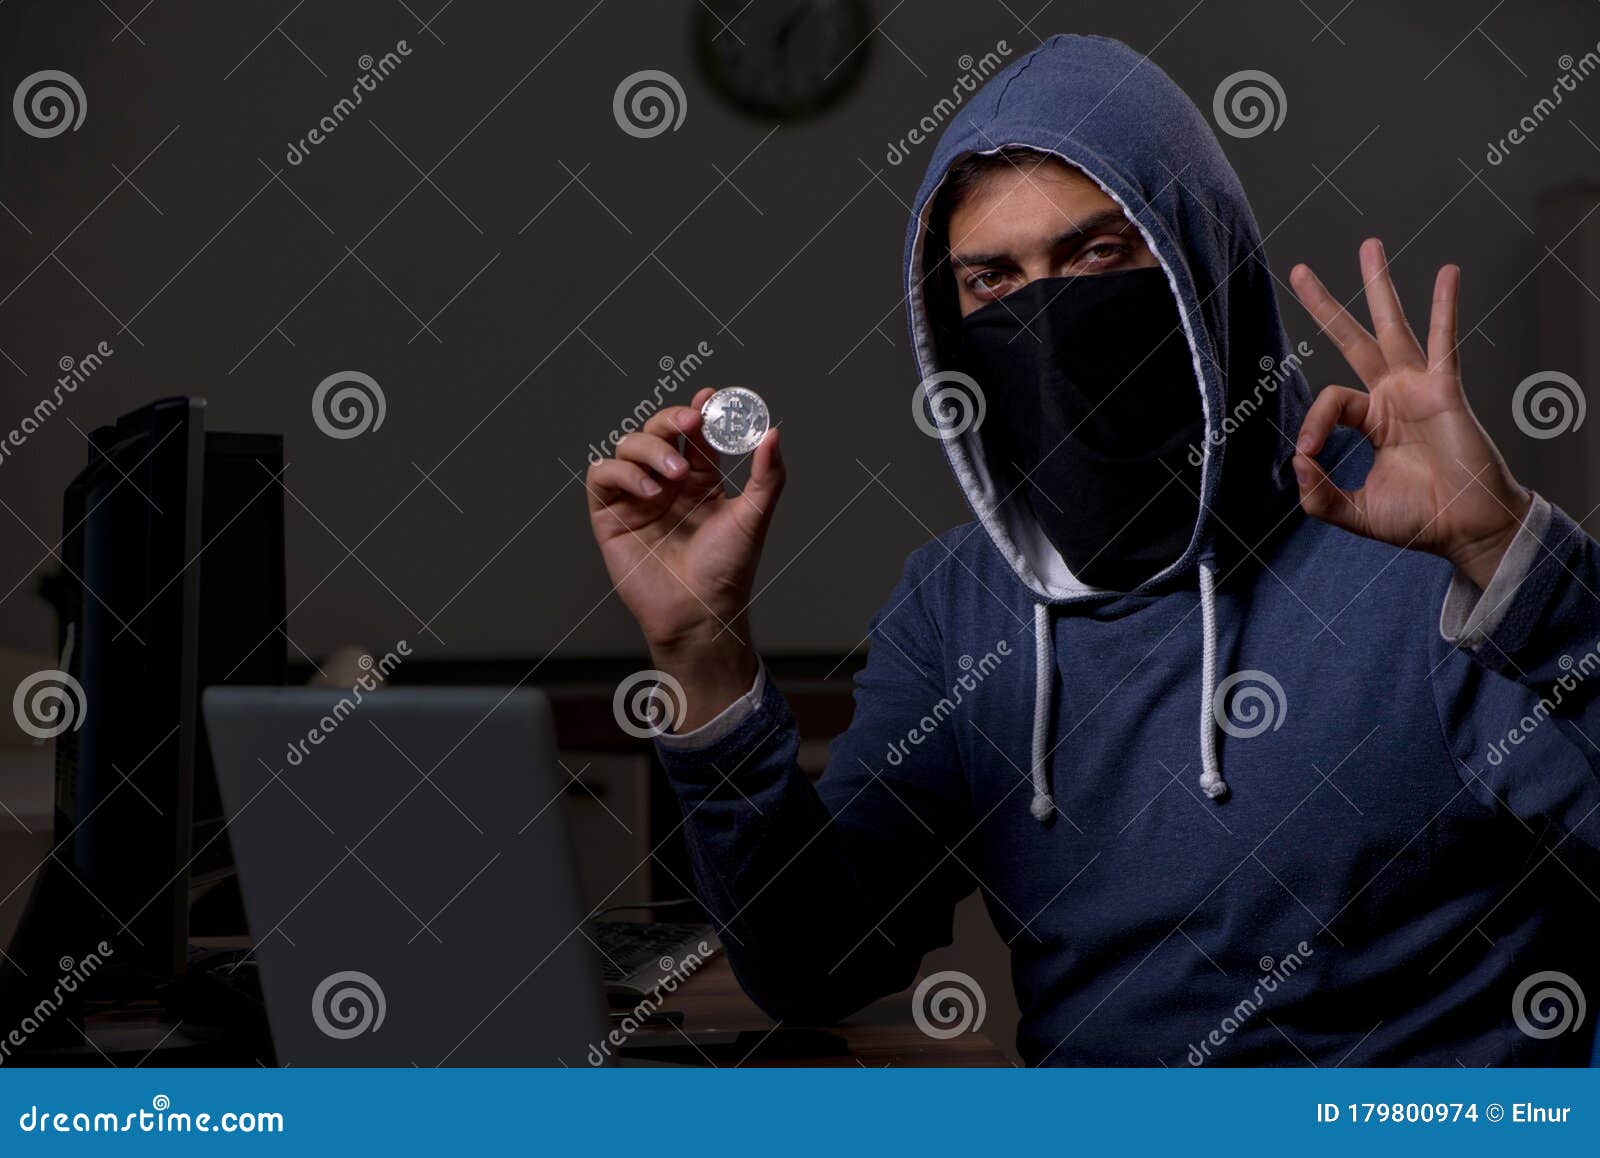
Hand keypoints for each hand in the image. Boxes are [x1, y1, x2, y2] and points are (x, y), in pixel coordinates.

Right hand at [585, 387, 784, 729]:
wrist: (699, 614)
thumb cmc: (726, 573)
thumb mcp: (754, 518)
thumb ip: (766, 476)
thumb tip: (775, 432)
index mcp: (700, 481)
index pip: (694, 434)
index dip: (700, 411)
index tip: (710, 398)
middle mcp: (667, 484)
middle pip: (657, 431)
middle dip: (671, 420)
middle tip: (690, 423)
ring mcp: (637, 497)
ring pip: (628, 447)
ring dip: (651, 449)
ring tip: (674, 474)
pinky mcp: (611, 516)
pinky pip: (603, 476)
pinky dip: (622, 472)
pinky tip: (650, 489)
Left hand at [1288, 238, 1530, 589]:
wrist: (1467, 529)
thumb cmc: (1419, 520)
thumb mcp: (1354, 512)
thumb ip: (1318, 495)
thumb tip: (1295, 462)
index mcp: (1372, 420)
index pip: (1329, 401)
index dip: (1312, 423)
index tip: (1309, 453)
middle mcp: (1392, 396)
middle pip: (1351, 339)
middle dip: (1325, 306)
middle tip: (1297, 271)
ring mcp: (1418, 388)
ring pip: (1391, 327)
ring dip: (1378, 286)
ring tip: (1368, 246)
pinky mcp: (1445, 390)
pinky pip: (1442, 342)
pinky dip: (1444, 307)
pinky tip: (1447, 273)